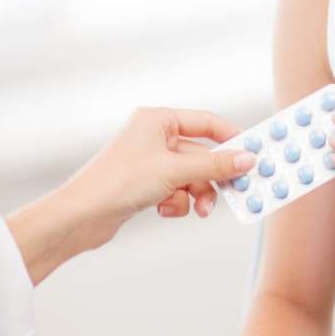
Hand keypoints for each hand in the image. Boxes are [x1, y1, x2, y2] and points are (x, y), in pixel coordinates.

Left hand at [68, 106, 256, 239]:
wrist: (81, 216)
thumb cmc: (118, 182)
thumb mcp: (174, 171)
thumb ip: (213, 165)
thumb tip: (246, 159)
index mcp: (157, 119)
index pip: (206, 122)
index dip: (232, 138)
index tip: (253, 155)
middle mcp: (153, 135)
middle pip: (201, 154)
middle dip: (213, 177)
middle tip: (234, 192)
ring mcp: (149, 161)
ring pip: (191, 176)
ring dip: (197, 194)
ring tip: (198, 210)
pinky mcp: (145, 184)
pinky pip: (176, 190)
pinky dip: (177, 202)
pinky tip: (165, 210)